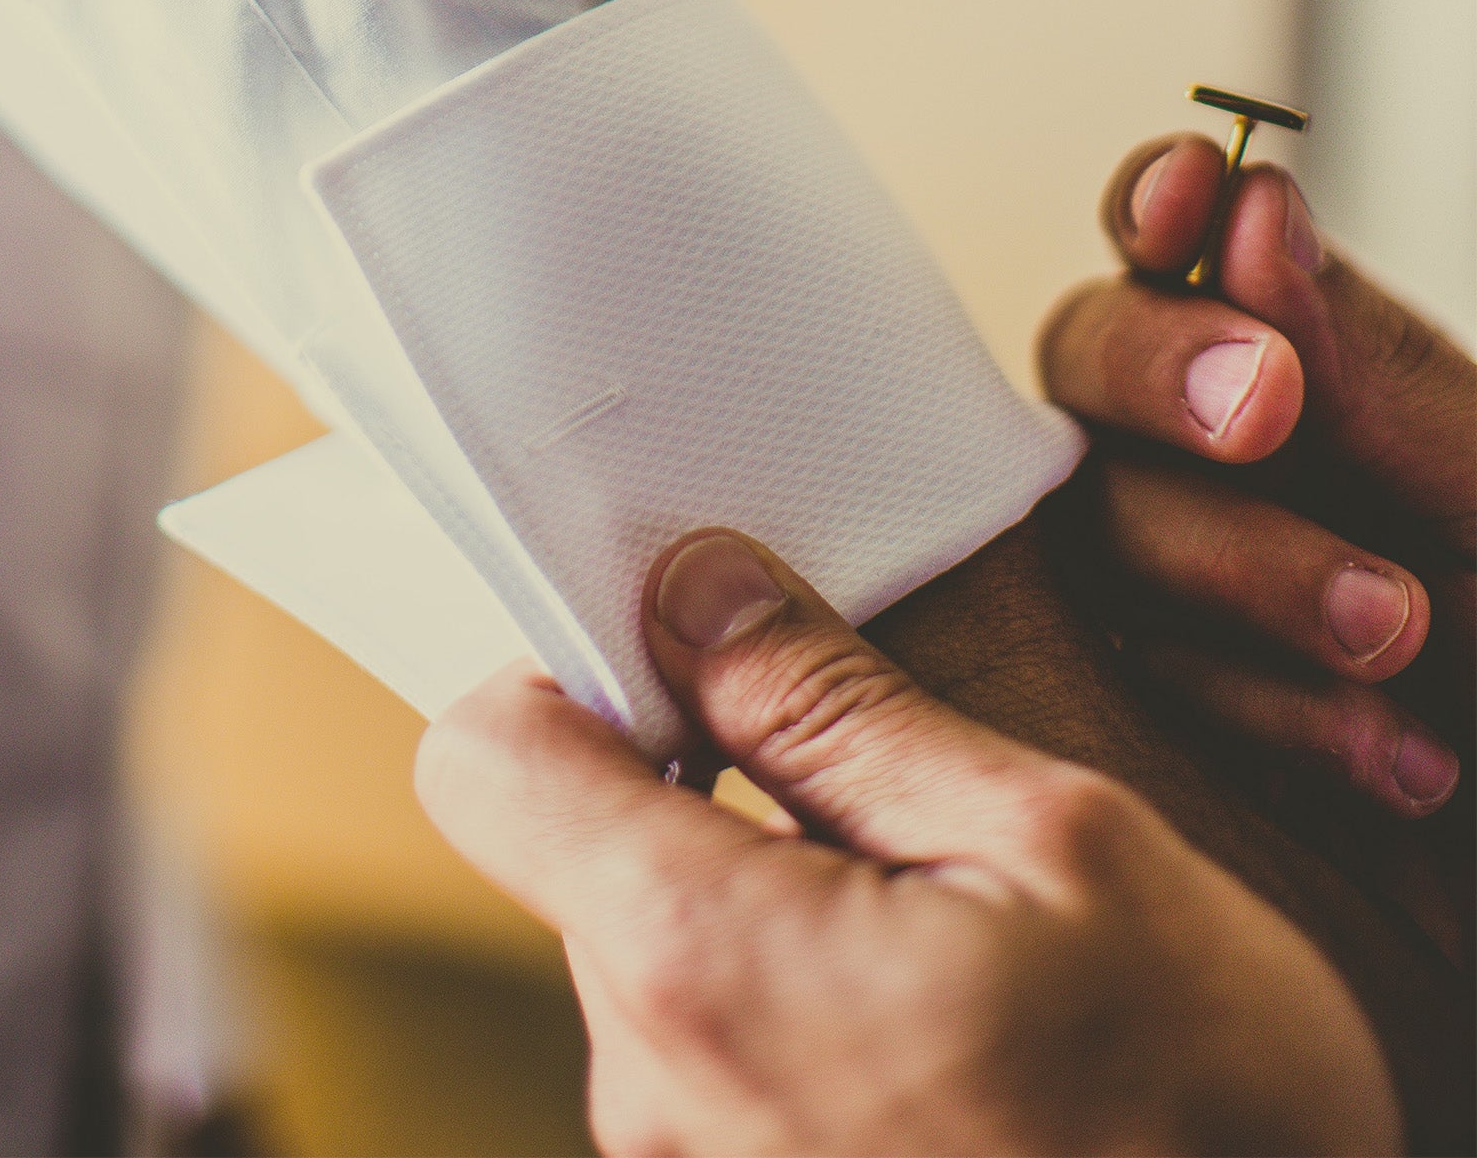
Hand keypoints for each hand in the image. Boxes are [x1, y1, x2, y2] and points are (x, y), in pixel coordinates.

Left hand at [418, 530, 1396, 1157]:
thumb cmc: (1204, 1119)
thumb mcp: (1057, 843)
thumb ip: (841, 708)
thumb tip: (697, 592)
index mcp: (702, 964)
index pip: (489, 759)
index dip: (572, 671)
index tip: (687, 649)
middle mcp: (653, 1081)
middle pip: (580, 839)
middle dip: (699, 775)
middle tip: (874, 776)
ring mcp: (686, 1156)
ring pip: (656, 932)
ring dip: (761, 882)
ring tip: (929, 913)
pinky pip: (705, 1029)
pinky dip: (783, 975)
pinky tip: (920, 998)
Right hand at [1038, 138, 1473, 819]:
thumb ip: (1388, 377)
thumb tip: (1246, 210)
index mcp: (1336, 377)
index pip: (1189, 245)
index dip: (1163, 209)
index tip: (1192, 195)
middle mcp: (1234, 467)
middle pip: (1088, 367)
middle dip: (1161, 373)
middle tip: (1268, 416)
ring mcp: (1184, 598)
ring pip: (1091, 526)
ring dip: (1226, 564)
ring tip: (1398, 637)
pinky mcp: (1166, 728)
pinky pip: (1125, 683)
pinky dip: (1250, 707)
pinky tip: (1391, 759)